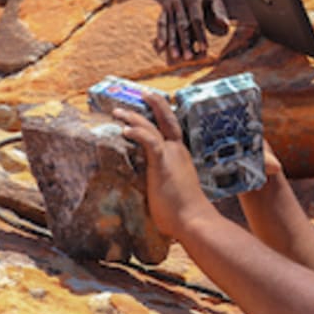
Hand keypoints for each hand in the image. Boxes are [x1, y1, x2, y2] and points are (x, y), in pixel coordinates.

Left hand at [110, 91, 212, 238]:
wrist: (194, 221)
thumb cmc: (184, 214)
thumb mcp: (172, 192)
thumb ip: (162, 185)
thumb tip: (150, 192)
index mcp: (180, 156)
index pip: (172, 130)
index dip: (162, 117)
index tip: (152, 107)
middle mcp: (178, 151)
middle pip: (168, 119)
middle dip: (156, 104)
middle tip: (144, 93)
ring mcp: (171, 155)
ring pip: (153, 126)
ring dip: (134, 117)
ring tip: (119, 111)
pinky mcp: (162, 163)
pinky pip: (149, 141)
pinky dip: (137, 132)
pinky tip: (124, 130)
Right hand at [156, 0, 229, 60]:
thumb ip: (218, 10)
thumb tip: (226, 26)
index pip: (197, 19)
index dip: (200, 34)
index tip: (204, 48)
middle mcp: (179, 1)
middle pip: (182, 25)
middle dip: (185, 42)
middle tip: (189, 57)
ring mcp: (169, 5)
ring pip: (170, 26)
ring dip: (173, 42)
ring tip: (176, 56)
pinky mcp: (163, 9)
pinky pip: (161, 23)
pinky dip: (161, 35)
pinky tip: (161, 47)